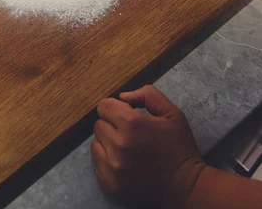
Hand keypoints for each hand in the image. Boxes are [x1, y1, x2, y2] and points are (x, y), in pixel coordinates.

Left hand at [91, 85, 205, 207]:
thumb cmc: (179, 147)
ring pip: (96, 144)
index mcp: (132, 123)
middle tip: (129, 133)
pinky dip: (107, 162)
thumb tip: (123, 97)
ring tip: (126, 149)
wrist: (186, 187)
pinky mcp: (110, 184)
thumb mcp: (172, 113)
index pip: (104, 106)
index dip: (115, 108)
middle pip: (99, 124)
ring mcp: (113, 166)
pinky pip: (97, 165)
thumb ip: (147, 95)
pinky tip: (123, 163)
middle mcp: (118, 144)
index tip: (125, 115)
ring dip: (107, 143)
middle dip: (111, 125)